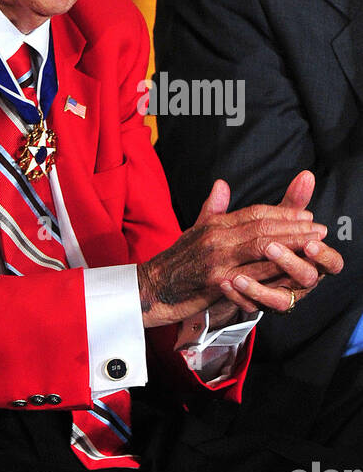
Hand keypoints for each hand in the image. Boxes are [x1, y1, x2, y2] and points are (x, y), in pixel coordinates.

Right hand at [137, 171, 340, 328]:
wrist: (153, 286)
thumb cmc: (176, 260)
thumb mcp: (194, 229)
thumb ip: (213, 208)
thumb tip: (222, 185)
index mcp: (214, 224)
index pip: (254, 213)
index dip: (282, 213)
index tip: (305, 214)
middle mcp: (216, 237)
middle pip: (262, 227)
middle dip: (294, 227)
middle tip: (319, 227)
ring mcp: (217, 259)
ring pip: (262, 248)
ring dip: (292, 246)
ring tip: (314, 245)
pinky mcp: (217, 281)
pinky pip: (252, 275)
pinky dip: (274, 272)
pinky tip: (292, 271)